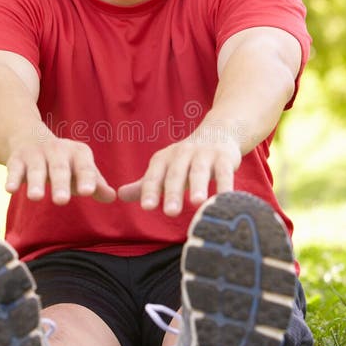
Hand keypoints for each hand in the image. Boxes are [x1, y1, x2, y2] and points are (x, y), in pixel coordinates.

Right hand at [5, 132, 115, 203]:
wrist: (30, 139)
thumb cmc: (63, 163)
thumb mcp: (80, 170)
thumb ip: (96, 184)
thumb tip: (112, 197)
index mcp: (78, 153)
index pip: (84, 168)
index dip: (86, 179)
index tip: (88, 192)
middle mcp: (57, 151)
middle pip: (60, 169)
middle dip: (60, 184)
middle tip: (61, 201)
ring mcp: (36, 154)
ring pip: (36, 169)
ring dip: (36, 183)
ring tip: (36, 198)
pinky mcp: (16, 159)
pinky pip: (14, 169)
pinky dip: (12, 178)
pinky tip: (10, 190)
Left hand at [117, 125, 240, 215]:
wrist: (218, 133)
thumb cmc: (187, 159)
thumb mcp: (165, 169)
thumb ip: (145, 185)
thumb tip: (119, 195)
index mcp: (164, 159)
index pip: (154, 177)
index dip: (150, 191)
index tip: (147, 207)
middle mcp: (182, 154)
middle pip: (176, 174)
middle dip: (173, 192)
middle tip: (170, 212)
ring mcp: (204, 155)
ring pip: (199, 171)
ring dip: (198, 186)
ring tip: (197, 203)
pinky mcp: (224, 157)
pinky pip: (224, 172)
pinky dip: (225, 185)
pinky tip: (226, 199)